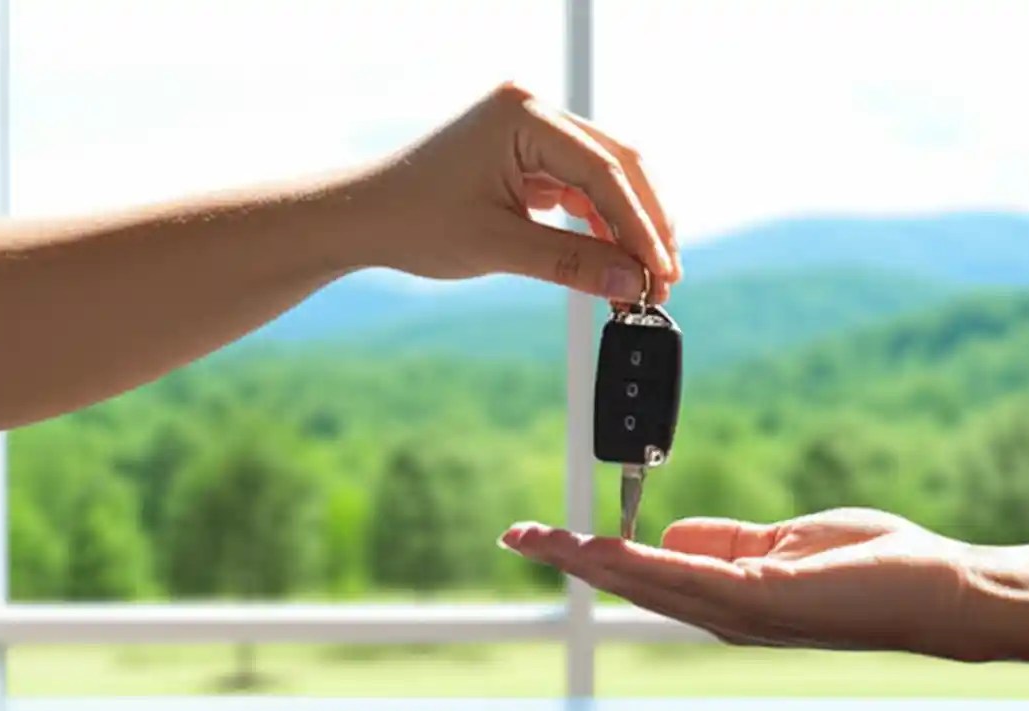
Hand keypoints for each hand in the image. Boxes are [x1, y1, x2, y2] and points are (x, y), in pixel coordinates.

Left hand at [346, 82, 679, 302]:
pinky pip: (582, 185)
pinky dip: (602, 222)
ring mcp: (532, 129)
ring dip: (628, 225)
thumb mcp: (498, 246)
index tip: (660, 272)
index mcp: (522, 114)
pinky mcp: (528, 153)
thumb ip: (572, 263)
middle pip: (618, 164)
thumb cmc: (414, 221)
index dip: (640, 225)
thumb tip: (631, 283)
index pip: (604, 170)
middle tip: (665, 278)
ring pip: (606, 176)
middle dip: (645, 223)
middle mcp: (532, 110)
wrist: (363, 217)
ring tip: (644, 276)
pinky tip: (616, 258)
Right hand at [500, 508, 979, 659]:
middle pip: (630, 583)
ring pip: (644, 583)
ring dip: (587, 561)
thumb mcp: (779, 542)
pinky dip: (636, 562)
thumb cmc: (870, 565)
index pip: (646, 573)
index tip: (550, 535)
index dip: (594, 555)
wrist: (934, 588)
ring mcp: (738, 611)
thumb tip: (671, 532)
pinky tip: (602, 549)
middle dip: (570, 560)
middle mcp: (722, 613)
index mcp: (727, 595)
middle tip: (516, 536)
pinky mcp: (760, 599)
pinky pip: (684, 576)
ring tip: (538, 540)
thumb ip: (724, 541)